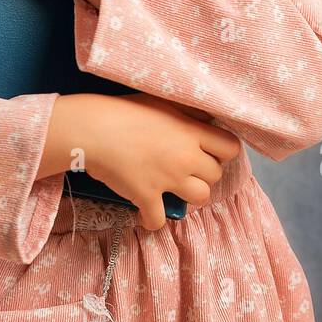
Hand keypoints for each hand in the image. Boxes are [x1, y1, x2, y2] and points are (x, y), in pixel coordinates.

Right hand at [49, 93, 242, 231]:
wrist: (91, 129)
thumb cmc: (122, 110)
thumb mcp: (161, 100)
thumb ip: (188, 111)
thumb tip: (207, 118)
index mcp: (190, 131)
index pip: (230, 147)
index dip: (222, 152)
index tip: (207, 151)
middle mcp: (185, 156)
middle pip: (216, 175)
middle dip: (203, 173)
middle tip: (185, 168)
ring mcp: (167, 179)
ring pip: (200, 197)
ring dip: (188, 195)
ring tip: (172, 188)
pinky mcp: (146, 196)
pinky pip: (161, 220)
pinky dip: (153, 219)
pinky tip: (146, 211)